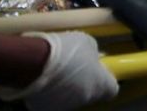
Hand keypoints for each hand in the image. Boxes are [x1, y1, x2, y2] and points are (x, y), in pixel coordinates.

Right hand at [0, 32, 118, 109]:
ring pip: (73, 96)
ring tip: (57, 70)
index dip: (106, 78)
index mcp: (101, 85)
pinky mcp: (47, 107)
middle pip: (91, 92)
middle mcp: (87, 99)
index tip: (100, 69)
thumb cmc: (65, 49)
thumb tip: (94, 57)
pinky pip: (54, 99)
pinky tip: (45, 78)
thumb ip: (94, 53)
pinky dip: (52, 91)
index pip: (112, 88)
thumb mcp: (87, 42)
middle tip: (75, 66)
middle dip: (86, 81)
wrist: (34, 61)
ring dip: (69, 86)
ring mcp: (68, 105)